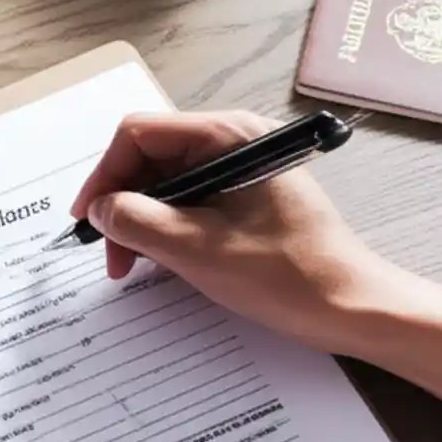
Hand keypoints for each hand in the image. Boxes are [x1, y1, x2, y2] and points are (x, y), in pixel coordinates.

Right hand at [71, 111, 400, 355]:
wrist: (353, 307)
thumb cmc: (288, 275)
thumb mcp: (198, 250)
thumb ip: (138, 221)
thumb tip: (101, 208)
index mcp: (228, 135)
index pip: (140, 134)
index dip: (104, 175)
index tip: (87, 219)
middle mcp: (233, 140)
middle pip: (151, 157)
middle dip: (122, 203)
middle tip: (111, 254)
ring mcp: (241, 167)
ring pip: (167, 181)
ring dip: (141, 220)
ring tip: (132, 263)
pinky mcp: (245, 194)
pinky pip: (190, 199)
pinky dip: (166, 226)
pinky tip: (160, 258)